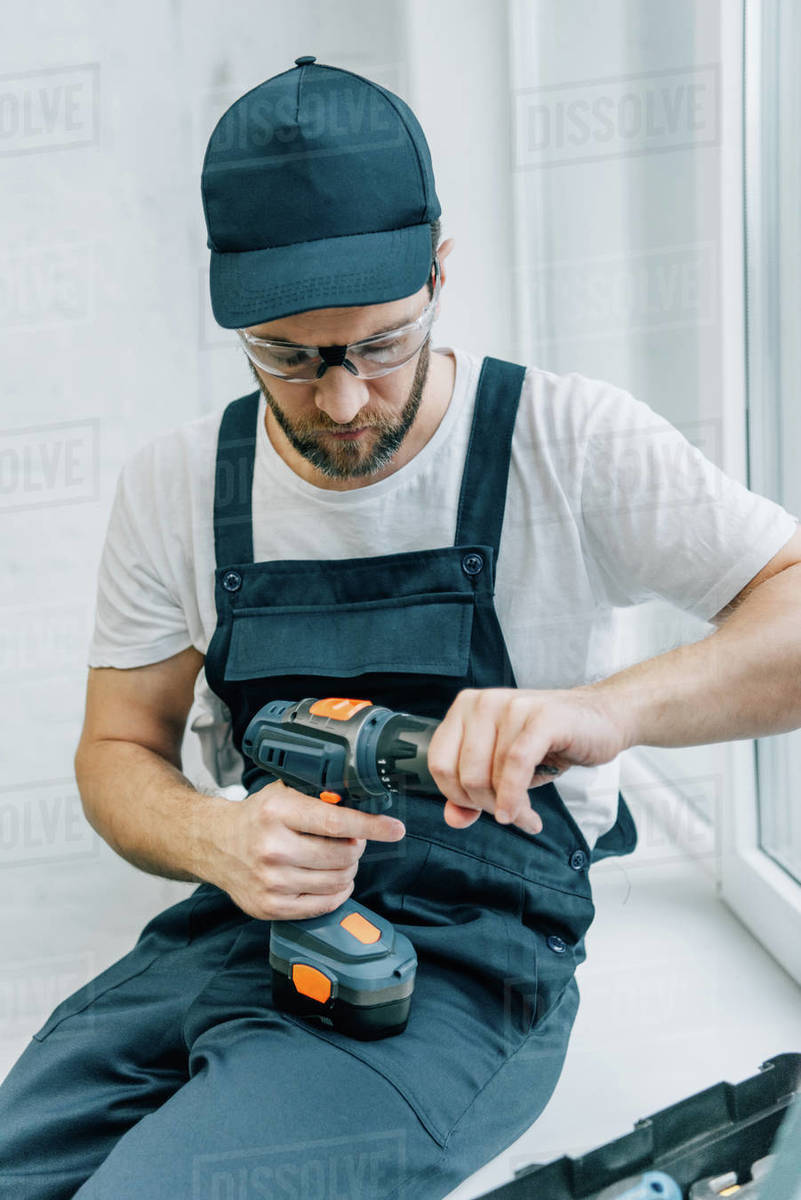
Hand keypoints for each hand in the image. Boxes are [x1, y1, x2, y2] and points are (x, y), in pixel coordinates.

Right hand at [207, 779, 405, 920]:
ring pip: (337, 882)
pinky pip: (322, 905)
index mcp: (277, 813)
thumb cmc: (255, 817)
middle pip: (342, 856)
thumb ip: (319, 798)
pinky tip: (333, 880)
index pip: (337, 822)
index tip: (395, 829)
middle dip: (357, 847)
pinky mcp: (269, 907)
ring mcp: (270, 882)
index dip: (372, 827)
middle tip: (352, 841)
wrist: (213, 843)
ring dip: (348, 870)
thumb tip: (362, 805)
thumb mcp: (283, 794)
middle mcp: (272, 848)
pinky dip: (337, 892)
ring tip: (339, 859)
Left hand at [426, 687, 626, 833]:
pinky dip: (515, 798)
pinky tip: (525, 816)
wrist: (601, 719)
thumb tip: (453, 819)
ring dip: (508, 808)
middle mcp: (482, 703)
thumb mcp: (503, 768)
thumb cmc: (547, 743)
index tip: (479, 810)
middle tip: (509, 815)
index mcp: (464, 708)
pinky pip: (515, 766)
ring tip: (525, 818)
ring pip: (489, 774)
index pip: (438, 763)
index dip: (455, 796)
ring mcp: (511, 706)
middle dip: (485, 806)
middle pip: (463, 773)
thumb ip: (473, 792)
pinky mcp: (541, 718)